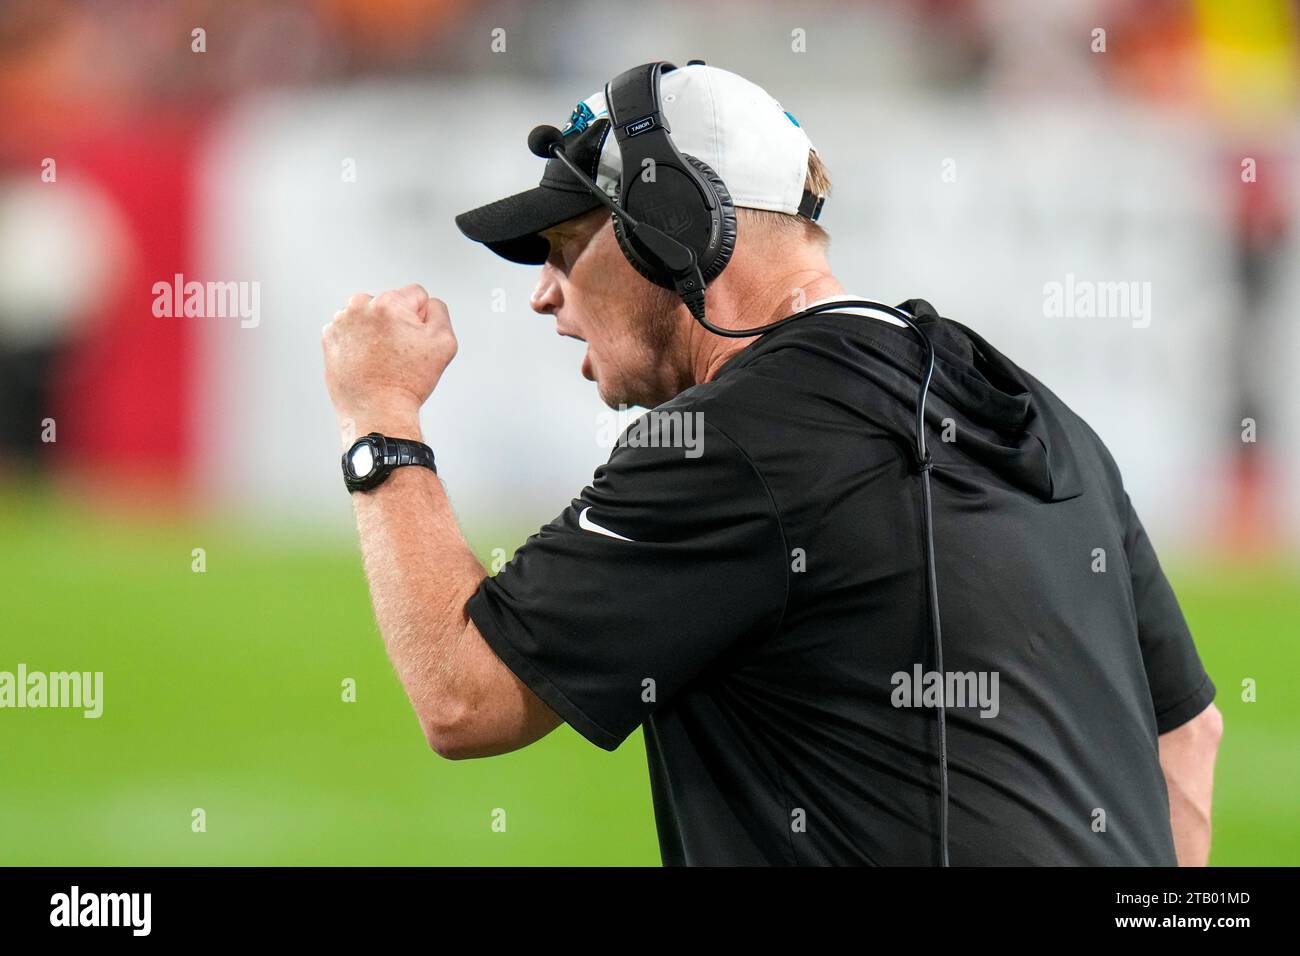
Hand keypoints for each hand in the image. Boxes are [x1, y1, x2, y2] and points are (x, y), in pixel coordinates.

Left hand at [322, 284, 456, 445]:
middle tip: (399, 353)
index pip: (416, 295)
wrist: (377, 412)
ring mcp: (341, 322)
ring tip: (382, 359)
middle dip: (396, 323)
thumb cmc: (408, 382)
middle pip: (390, 304)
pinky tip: (367, 362)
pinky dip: (359, 343)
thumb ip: (439, 311)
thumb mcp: (444, 343)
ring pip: (369, 317)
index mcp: (388, 302)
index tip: (416, 341)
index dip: (422, 319)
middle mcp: (360, 306)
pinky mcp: (329, 338)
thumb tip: (427, 304)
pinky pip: (351, 331)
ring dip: (376, 331)